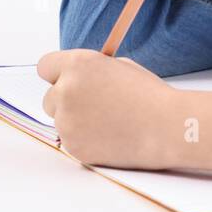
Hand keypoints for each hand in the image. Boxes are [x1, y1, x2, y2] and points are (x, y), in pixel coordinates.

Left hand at [36, 49, 177, 168]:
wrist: (166, 127)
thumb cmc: (149, 96)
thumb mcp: (119, 67)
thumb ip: (91, 71)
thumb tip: (74, 78)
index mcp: (78, 65)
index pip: (45, 66)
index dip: (57, 74)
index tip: (66, 81)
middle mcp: (66, 91)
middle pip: (49, 98)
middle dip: (66, 101)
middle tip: (94, 106)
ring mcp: (67, 121)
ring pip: (60, 121)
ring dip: (76, 121)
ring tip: (108, 122)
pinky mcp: (73, 146)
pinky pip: (70, 140)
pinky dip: (84, 140)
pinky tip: (109, 136)